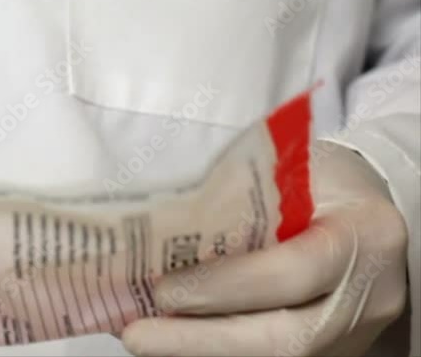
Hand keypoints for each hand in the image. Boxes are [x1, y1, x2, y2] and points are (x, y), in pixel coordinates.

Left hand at [122, 141, 408, 356]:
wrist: (365, 209)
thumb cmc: (324, 180)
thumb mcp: (295, 169)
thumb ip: (242, 195)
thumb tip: (157, 222)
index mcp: (365, 235)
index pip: (293, 272)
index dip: (225, 286)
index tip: (163, 288)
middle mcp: (370, 294)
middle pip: (286, 338)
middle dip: (203, 338)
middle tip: (138, 332)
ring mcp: (354, 332)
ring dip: (201, 348)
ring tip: (143, 334)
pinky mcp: (332, 350)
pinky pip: (269, 356)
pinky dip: (215, 347)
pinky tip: (171, 337)